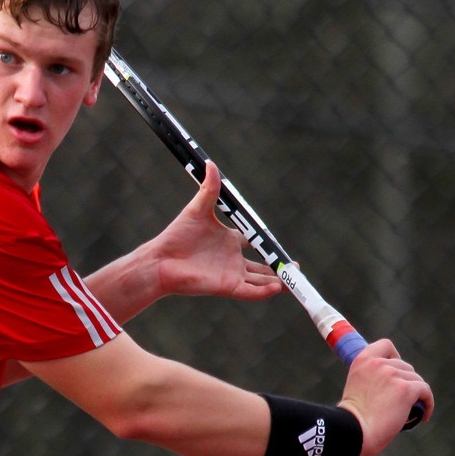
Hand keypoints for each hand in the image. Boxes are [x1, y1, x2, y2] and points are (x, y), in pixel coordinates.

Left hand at [151, 162, 283, 300]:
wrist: (160, 260)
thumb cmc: (176, 236)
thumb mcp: (197, 210)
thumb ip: (209, 189)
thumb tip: (210, 163)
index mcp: (228, 241)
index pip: (253, 242)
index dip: (266, 244)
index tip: (278, 244)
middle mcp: (231, 259)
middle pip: (261, 266)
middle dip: (279, 267)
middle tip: (295, 267)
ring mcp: (230, 274)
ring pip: (260, 281)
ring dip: (277, 281)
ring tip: (293, 282)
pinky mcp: (225, 286)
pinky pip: (249, 292)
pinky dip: (263, 291)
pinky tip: (278, 287)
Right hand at [338, 338, 433, 455]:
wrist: (355, 430)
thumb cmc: (354, 416)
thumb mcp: (357, 386)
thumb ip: (372, 377)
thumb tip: (391, 384)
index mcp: (363, 360)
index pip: (386, 345)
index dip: (394, 356)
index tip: (394, 371)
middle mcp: (379, 363)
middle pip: (405, 366)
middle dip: (405, 382)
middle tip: (400, 400)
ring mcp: (393, 374)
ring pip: (416, 380)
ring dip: (416, 394)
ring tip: (410, 410)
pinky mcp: (406, 388)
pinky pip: (425, 391)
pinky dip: (427, 403)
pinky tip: (423, 415)